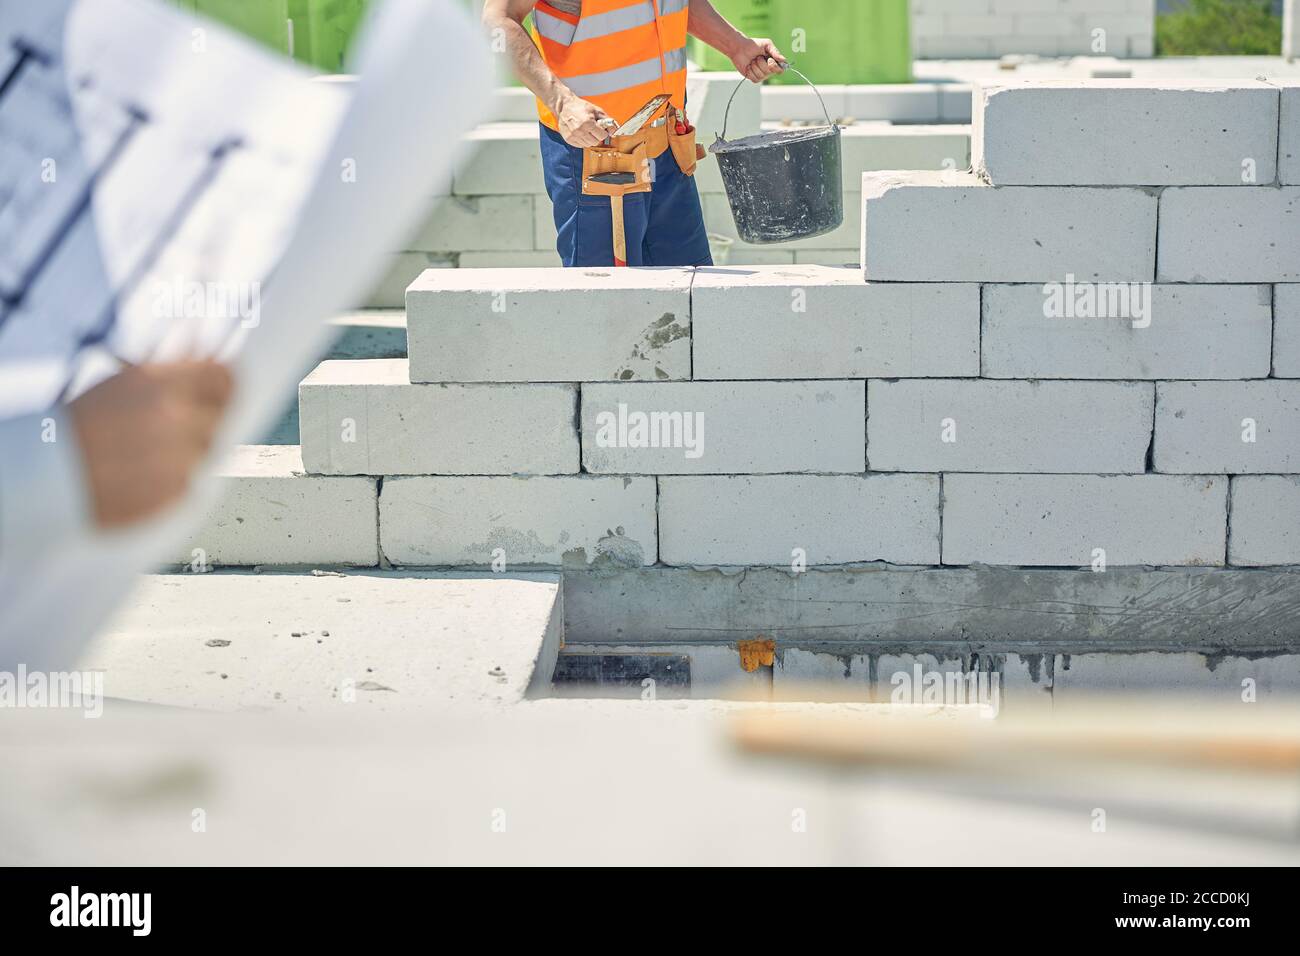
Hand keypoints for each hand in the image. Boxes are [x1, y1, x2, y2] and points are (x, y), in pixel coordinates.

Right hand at [70, 360, 233, 529]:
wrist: (48, 473)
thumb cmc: (81, 424)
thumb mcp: (123, 384)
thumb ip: (170, 370)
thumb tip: (204, 350)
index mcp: (165, 385)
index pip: (224, 377)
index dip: (226, 381)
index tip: (223, 385)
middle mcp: (179, 420)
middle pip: (220, 415)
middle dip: (203, 416)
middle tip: (176, 422)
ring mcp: (181, 458)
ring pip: (205, 449)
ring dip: (186, 449)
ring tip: (145, 450)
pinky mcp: (177, 493)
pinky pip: (191, 480)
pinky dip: (173, 477)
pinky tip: (141, 472)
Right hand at [556, 93, 616, 147]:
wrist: (564, 106)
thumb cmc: (580, 107)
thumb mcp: (596, 110)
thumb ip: (607, 121)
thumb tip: (614, 132)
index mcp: (588, 123)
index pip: (602, 136)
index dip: (603, 132)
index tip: (600, 129)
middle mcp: (580, 131)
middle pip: (595, 142)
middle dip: (596, 136)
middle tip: (593, 129)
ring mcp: (573, 136)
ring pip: (588, 145)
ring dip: (589, 139)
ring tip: (586, 130)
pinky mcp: (568, 139)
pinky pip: (580, 145)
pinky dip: (582, 140)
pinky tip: (580, 132)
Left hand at [730, 37, 785, 82]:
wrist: (740, 48)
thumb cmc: (754, 45)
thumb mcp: (767, 44)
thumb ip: (775, 52)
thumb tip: (784, 60)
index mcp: (774, 61)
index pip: (780, 70)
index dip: (775, 67)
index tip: (770, 60)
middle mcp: (769, 69)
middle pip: (770, 72)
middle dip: (762, 63)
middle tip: (758, 57)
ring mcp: (761, 75)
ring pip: (762, 76)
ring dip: (755, 67)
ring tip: (752, 61)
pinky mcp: (753, 78)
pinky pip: (755, 79)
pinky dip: (750, 71)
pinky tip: (748, 66)